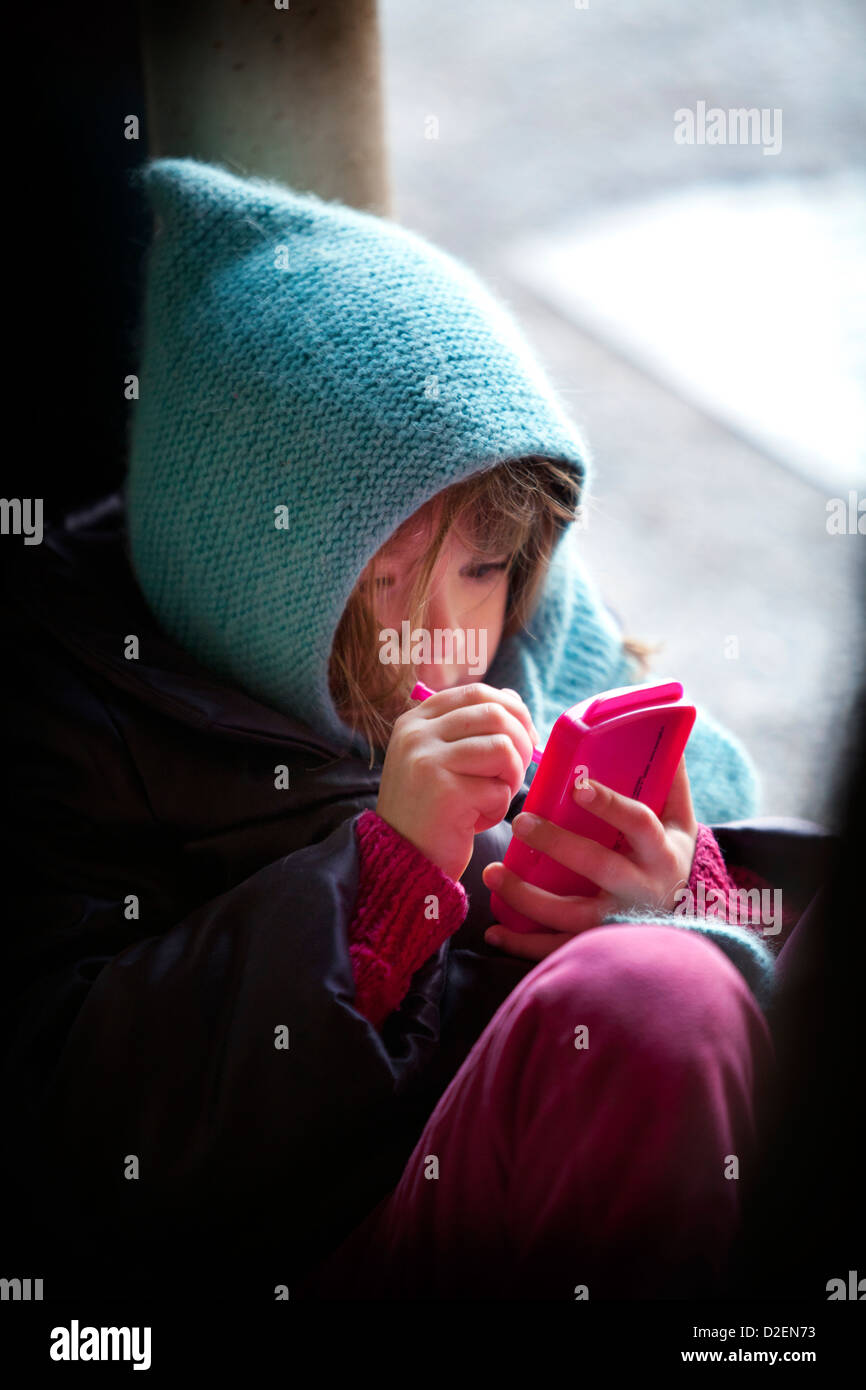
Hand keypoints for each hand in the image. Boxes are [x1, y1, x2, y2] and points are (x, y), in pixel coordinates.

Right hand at [375, 682, 540, 882]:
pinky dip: (498, 808)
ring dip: (512, 778)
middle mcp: (417, 734)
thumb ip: (470, 727)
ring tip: (493, 798)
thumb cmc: (432, 810)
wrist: (402, 860)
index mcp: (416, 720)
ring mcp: (427, 760)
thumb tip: (514, 701)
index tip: (525, 739)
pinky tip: (476, 821)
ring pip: (503, 748)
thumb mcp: (440, 759)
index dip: (513, 711)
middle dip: (521, 744)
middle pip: (495, 715)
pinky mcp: (444, 792)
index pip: (478, 692)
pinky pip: (498, 789)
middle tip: (516, 773)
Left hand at [481, 755, 698, 960]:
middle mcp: (640, 889)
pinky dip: (523, 945)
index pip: (638, 824)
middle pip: (598, 866)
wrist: (686, 920)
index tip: (579, 787)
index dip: (611, 805)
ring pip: (571, 914)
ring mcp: (617, 922)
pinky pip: (557, 948)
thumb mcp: (681, 823)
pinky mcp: (596, 945)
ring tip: (493, 872)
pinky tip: (494, 932)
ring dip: (527, 896)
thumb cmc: (670, 859)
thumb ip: (671, 781)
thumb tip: (666, 731)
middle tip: (519, 822)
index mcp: (660, 852)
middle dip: (557, 844)